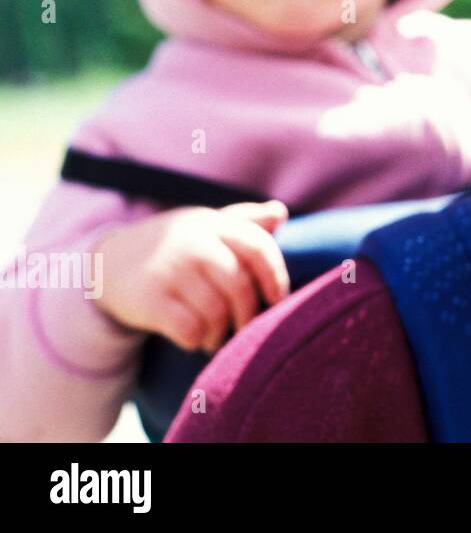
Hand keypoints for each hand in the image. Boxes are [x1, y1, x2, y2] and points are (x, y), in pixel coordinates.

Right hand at [94, 201, 290, 353]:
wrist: (108, 261)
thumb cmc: (175, 247)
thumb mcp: (206, 227)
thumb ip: (245, 221)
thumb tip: (280, 212)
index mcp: (214, 224)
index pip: (258, 247)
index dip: (275, 277)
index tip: (278, 300)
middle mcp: (192, 242)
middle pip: (240, 286)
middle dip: (248, 315)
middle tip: (245, 330)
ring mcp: (169, 269)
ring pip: (216, 312)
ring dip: (221, 333)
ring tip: (217, 338)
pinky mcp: (148, 298)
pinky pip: (189, 329)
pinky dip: (198, 341)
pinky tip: (194, 340)